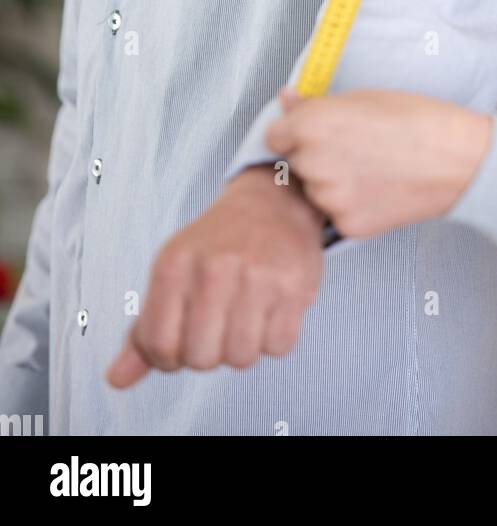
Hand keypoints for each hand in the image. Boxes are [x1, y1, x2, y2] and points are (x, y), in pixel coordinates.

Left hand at [105, 166, 323, 388]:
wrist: (272, 202)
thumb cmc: (216, 245)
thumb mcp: (172, 274)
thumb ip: (144, 330)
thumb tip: (116, 380)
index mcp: (174, 264)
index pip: (159, 345)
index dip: (169, 358)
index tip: (182, 342)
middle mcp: (213, 267)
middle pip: (201, 358)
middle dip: (209, 353)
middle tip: (218, 326)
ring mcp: (256, 276)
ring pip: (241, 358)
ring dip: (243, 348)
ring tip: (245, 316)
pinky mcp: (293, 284)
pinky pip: (278, 347)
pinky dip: (274, 338)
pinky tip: (270, 309)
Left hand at [264, 89, 493, 237]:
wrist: (457, 161)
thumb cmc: (416, 119)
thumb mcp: (364, 97)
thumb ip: (317, 104)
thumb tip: (286, 101)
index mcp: (312, 125)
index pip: (273, 136)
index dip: (293, 133)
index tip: (310, 133)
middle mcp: (313, 162)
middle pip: (296, 164)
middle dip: (315, 157)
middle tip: (353, 149)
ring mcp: (329, 198)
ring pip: (315, 191)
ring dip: (331, 183)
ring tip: (370, 168)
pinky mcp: (347, 225)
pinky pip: (335, 214)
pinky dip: (351, 205)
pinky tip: (378, 189)